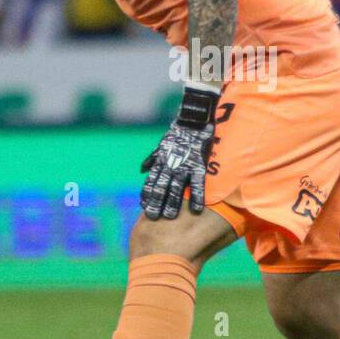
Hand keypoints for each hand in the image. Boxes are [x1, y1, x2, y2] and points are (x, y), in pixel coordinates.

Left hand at [139, 84, 219, 219]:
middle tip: (154, 217)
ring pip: (176, 189)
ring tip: (170, 217)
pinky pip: (197, 184)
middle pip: (160, 189)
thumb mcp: (160, 146)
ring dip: (172, 204)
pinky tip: (196, 210)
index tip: (144, 207)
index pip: (150, 183)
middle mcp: (169, 167)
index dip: (146, 196)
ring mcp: (183, 167)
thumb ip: (151, 159)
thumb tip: (141, 170)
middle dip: (156, 204)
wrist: (192, 121)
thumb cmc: (177, 134)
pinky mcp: (198, 166)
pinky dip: (196, 197)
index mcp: (160, 163)